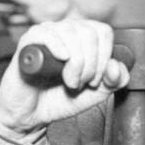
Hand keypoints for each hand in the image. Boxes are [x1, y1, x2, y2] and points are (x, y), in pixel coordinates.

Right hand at [0, 19, 129, 133]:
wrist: (34, 114)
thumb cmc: (61, 99)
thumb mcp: (97, 93)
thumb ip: (114, 80)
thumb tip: (117, 66)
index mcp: (83, 37)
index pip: (103, 32)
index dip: (105, 58)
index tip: (95, 80)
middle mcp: (66, 30)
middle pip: (89, 33)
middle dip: (91, 65)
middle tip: (81, 83)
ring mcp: (47, 33)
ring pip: (71, 34)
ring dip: (75, 64)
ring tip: (69, 81)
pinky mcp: (28, 41)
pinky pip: (46, 34)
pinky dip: (57, 48)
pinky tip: (59, 62)